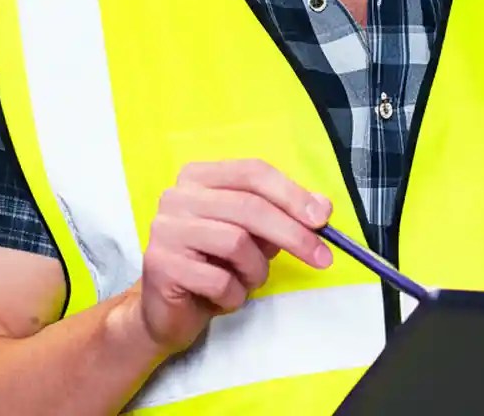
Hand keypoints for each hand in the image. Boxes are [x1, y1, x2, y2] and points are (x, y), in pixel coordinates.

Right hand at [135, 160, 333, 354]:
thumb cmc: (213, 265)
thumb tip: (322, 207)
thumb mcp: (253, 235)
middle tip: (322, 257)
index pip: (252, 172)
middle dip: (293, 234)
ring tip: (248, 281)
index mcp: (200, 177)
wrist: (167, 311)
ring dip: (256, 270)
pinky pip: (219, 280)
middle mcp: (178, 197)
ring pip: (236, 243)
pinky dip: (234, 295)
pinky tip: (224, 297)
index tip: (323, 218)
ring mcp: (165, 229)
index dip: (292, 194)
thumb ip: (283, 216)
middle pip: (249, 207)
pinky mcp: (161, 265)